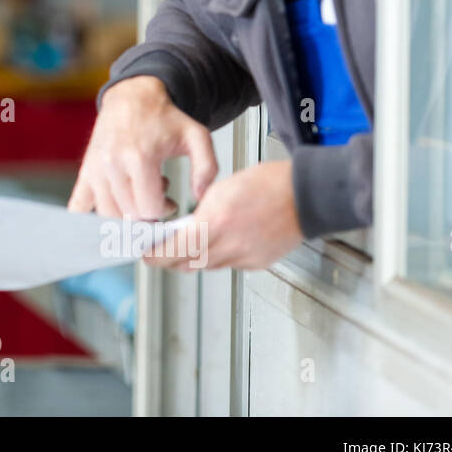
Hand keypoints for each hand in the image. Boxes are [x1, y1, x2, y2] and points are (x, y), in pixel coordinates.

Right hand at [68, 75, 217, 219]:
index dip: (165, 210)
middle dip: (148, 211)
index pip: (149, 209)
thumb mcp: (197, 136)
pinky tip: (111, 209)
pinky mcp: (85, 171)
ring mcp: (95, 169)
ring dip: (126, 212)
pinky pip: (78, 206)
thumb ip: (207, 167)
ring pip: (108, 214)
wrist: (132, 97)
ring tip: (138, 194)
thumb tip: (200, 196)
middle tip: (157, 195)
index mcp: (139, 157)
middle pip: (129, 214)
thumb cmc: (165, 118)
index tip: (171, 200)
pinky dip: (89, 217)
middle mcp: (112, 164)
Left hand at [148, 160, 301, 270]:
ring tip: (187, 246)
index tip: (146, 255)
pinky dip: (218, 257)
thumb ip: (199, 212)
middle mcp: (230, 245)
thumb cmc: (267, 184)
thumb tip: (185, 229)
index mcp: (217, 222)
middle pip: (188, 265)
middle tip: (159, 253)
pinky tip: (219, 244)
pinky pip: (228, 265)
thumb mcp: (221, 189)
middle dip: (170, 261)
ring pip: (207, 267)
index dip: (156, 256)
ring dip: (193, 259)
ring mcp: (245, 258)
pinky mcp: (258, 264)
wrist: (305, 195)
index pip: (175, 249)